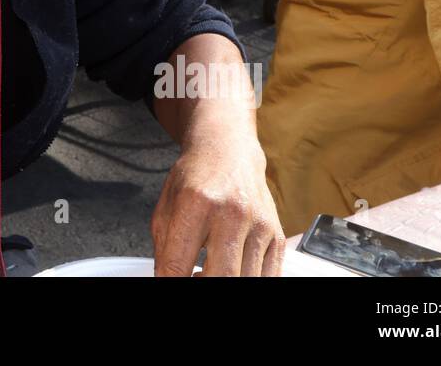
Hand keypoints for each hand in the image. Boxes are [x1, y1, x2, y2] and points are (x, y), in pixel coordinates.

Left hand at [151, 123, 284, 275]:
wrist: (228, 153)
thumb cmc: (195, 180)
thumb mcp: (166, 208)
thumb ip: (164, 249)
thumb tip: (168, 279)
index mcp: (196, 203)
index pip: (178, 264)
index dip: (171, 281)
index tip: (170, 280)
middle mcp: (232, 213)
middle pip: (220, 277)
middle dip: (201, 286)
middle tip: (191, 277)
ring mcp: (259, 226)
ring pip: (245, 281)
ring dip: (223, 282)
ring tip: (208, 272)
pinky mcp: (276, 237)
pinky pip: (267, 277)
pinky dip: (247, 280)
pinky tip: (229, 270)